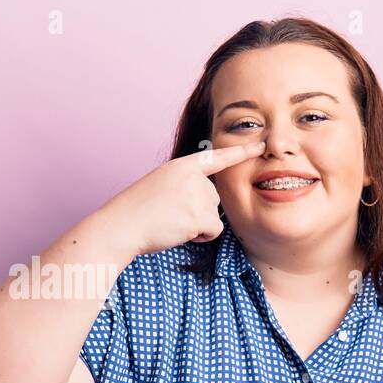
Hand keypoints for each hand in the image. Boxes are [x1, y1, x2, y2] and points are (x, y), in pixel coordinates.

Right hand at [96, 140, 265, 255]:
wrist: (121, 225)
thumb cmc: (138, 210)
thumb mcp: (161, 184)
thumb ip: (186, 184)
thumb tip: (209, 197)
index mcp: (180, 166)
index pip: (216, 157)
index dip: (240, 152)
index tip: (260, 145)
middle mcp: (191, 176)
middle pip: (214, 198)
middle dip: (199, 211)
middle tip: (171, 214)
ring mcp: (196, 195)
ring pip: (214, 215)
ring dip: (198, 224)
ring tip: (172, 221)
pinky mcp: (199, 215)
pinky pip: (215, 229)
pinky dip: (201, 236)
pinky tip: (180, 231)